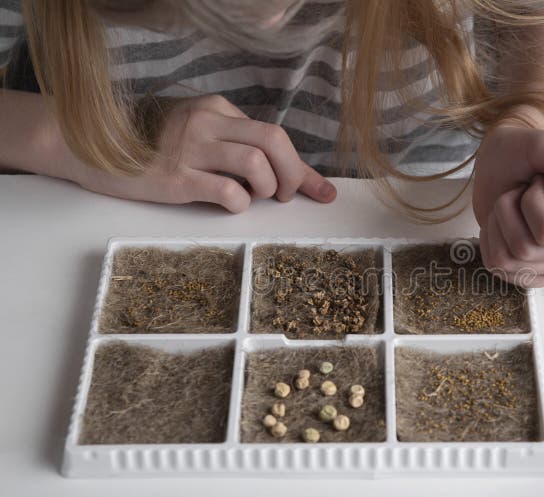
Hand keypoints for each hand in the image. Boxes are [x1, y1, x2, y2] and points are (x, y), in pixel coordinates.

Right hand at [71, 95, 335, 211]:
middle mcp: (207, 122)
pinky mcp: (176, 178)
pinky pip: (227, 191)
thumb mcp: (193, 132)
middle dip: (294, 173)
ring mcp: (191, 148)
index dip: (301, 167)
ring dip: (267, 187)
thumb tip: (278, 173)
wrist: (86, 145)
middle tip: (285, 197)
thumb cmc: (147, 144)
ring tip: (254, 198)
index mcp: (216, 110)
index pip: (273, 134)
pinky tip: (230, 205)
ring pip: (256, 162)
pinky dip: (240, 203)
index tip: (323, 192)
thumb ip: (231, 144)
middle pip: (274, 140)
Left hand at [473, 123, 543, 287]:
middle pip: (526, 249)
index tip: (539, 182)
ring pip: (509, 260)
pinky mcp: (539, 276)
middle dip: (510, 213)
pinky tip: (506, 226)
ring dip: (499, 225)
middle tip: (522, 193)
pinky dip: (491, 242)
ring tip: (513, 206)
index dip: (531, 201)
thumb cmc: (525, 153)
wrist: (502, 162)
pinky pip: (500, 269)